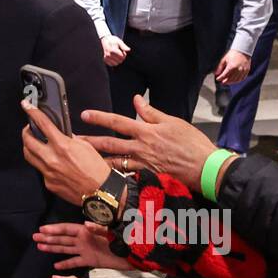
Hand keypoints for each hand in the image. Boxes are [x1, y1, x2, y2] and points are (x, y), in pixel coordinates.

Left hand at [20, 101, 110, 203]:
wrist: (101, 192)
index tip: (26, 106)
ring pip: (28, 155)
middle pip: (27, 140)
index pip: (42, 124)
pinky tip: (49, 162)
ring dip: (29, 147)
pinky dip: (42, 163)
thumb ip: (70, 138)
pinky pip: (39, 170)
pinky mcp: (48, 183)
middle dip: (26, 131)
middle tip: (29, 128)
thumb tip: (60, 134)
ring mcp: (48, 172)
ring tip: (34, 143)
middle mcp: (52, 159)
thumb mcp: (86, 146)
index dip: (32, 112)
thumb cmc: (97, 170)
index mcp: (62, 146)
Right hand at [33, 222, 129, 270]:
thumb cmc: (124, 240)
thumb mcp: (112, 231)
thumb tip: (86, 224)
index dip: (54, 229)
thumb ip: (99, 228)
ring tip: (40, 247)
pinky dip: (65, 264)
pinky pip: (75, 262)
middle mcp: (84, 240)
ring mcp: (86, 250)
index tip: (41, 230)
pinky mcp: (91, 260)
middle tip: (35, 238)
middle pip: (62, 238)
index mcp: (87, 231)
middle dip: (49, 237)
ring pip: (66, 249)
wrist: (135, 254)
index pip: (66, 229)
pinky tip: (56, 266)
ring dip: (53, 248)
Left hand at [80, 95, 219, 192]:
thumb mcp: (172, 122)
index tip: (84, 115)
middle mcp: (141, 148)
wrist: (205, 168)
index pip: (118, 122)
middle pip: (110, 144)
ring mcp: (142, 164)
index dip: (100, 117)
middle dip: (90, 142)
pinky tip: (102, 177)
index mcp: (146, 131)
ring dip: (96, 161)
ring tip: (81, 160)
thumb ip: (151, 112)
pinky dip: (114, 177)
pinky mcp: (147, 177)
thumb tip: (136, 100)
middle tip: (72, 141)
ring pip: (114, 162)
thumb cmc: (192, 143)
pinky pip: (126, 176)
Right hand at [101, 35, 129, 66]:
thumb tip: (128, 50)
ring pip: (116, 64)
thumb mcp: (119, 41)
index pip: (122, 57)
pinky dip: (114, 62)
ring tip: (117, 55)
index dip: (124, 54)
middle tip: (120, 53)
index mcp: (112, 50)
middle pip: (120, 61)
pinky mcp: (105, 59)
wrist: (105, 40)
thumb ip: (123, 46)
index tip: (123, 51)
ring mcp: (106, 58)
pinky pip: (112, 64)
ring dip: (118, 60)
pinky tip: (114, 58)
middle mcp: (108, 55)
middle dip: (121, 57)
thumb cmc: (113, 40)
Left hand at [214, 49, 250, 84]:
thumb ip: (220, 67)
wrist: (243, 50)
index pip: (224, 75)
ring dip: (231, 82)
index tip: (218, 79)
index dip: (220, 78)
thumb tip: (216, 73)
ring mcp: (243, 71)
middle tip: (222, 82)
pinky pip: (242, 78)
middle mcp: (238, 70)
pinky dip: (238, 80)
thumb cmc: (233, 54)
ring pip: (236, 80)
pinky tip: (234, 80)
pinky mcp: (247, 71)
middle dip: (225, 81)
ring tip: (227, 82)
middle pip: (230, 79)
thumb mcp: (224, 59)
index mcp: (231, 66)